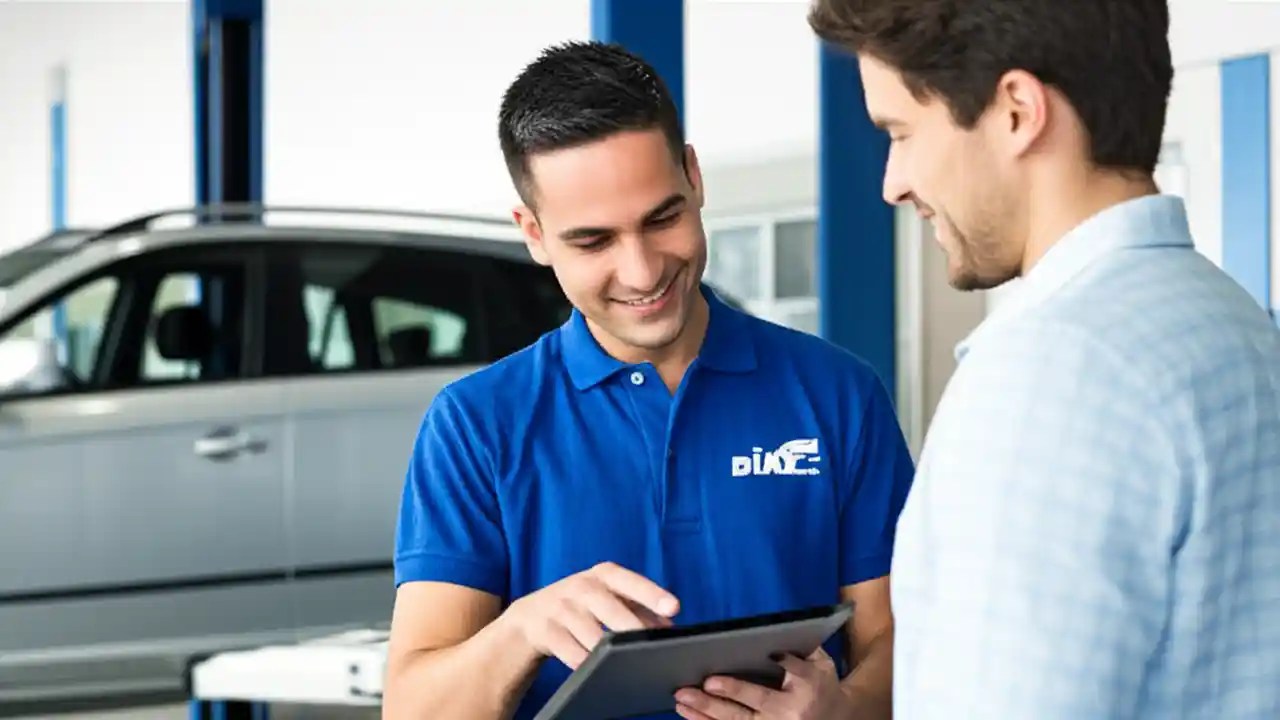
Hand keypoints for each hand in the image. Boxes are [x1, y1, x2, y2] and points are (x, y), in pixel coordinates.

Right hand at [502, 561, 679, 669]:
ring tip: (622, 661)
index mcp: (603, 576)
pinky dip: (585, 662)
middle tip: (649, 643)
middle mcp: (581, 587)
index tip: (674, 608)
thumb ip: (640, 610)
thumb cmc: (581, 606)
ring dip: (607, 650)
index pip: (629, 581)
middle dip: (630, 625)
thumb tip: (669, 627)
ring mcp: (560, 608)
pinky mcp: (546, 631)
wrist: (530, 617)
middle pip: (608, 606)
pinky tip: (595, 669)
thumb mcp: (607, 599)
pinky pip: (571, 652)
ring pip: (590, 634)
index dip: (652, 594)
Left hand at [674, 647, 849, 719]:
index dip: (779, 663)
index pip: (792, 671)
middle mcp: (793, 711)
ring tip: (683, 699)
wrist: (837, 718)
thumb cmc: (821, 684)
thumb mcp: (822, 664)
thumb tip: (773, 635)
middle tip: (700, 685)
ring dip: (708, 712)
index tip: (759, 655)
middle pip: (756, 703)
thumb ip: (802, 650)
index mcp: (809, 686)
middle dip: (726, 695)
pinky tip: (690, 714)